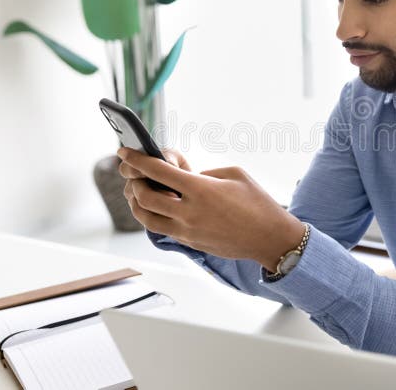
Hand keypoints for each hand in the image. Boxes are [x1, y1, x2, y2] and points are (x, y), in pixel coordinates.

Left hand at [117, 147, 305, 270]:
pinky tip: (156, 206)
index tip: (124, 152)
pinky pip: (162, 229)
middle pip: (145, 197)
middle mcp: (190, 212)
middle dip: (133, 182)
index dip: (137, 159)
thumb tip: (185, 178)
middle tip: (132, 173)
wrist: (270, 238)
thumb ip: (204, 173)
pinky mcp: (190, 243)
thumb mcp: (234, 174)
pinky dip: (152, 216)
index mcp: (201, 190)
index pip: (158, 172)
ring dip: (136, 203)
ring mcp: (188, 231)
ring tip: (137, 191)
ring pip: (147, 218)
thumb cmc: (257, 203)